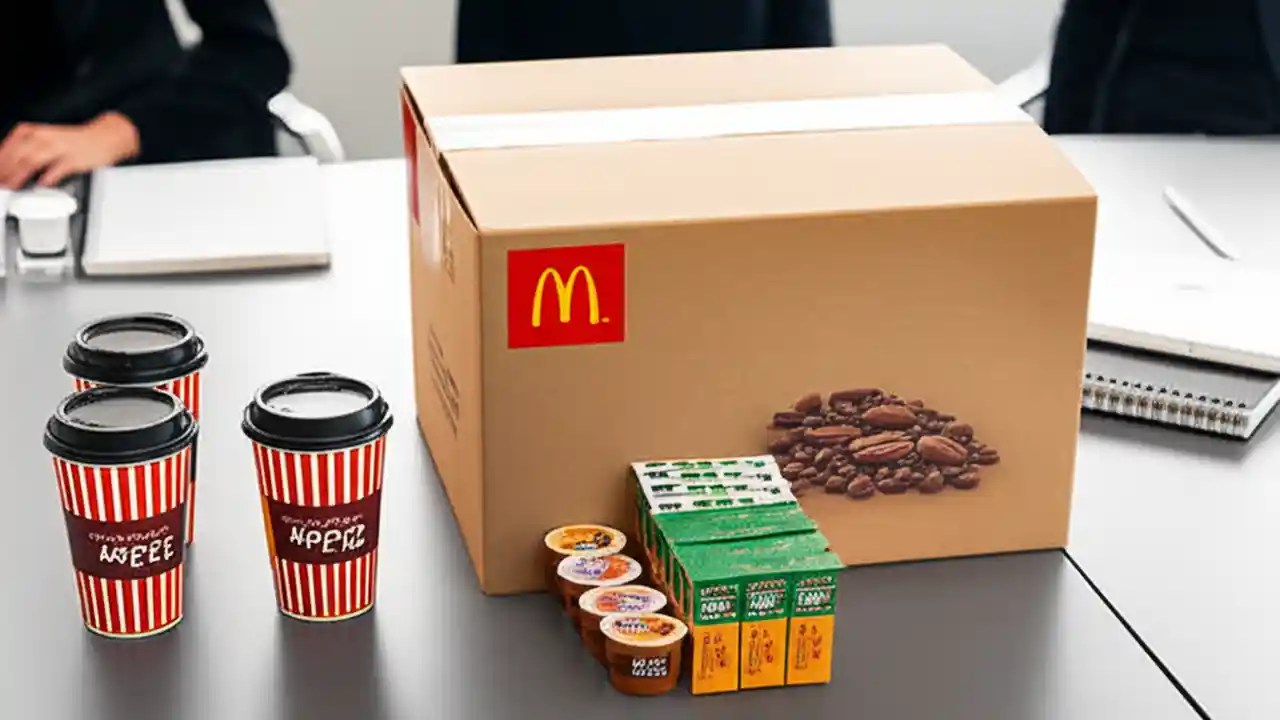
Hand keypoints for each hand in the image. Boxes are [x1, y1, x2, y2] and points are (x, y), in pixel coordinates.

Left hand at [0, 112, 139, 188]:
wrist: (105, 137)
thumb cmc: (76, 142)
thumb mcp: (47, 139)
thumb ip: (28, 150)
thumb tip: (10, 167)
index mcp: (35, 131)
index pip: (10, 146)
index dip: (0, 159)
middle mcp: (45, 137)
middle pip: (18, 154)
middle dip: (5, 170)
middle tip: (0, 183)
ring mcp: (59, 148)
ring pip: (32, 161)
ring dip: (18, 176)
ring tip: (11, 186)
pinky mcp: (73, 160)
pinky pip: (56, 170)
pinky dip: (46, 179)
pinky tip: (39, 186)